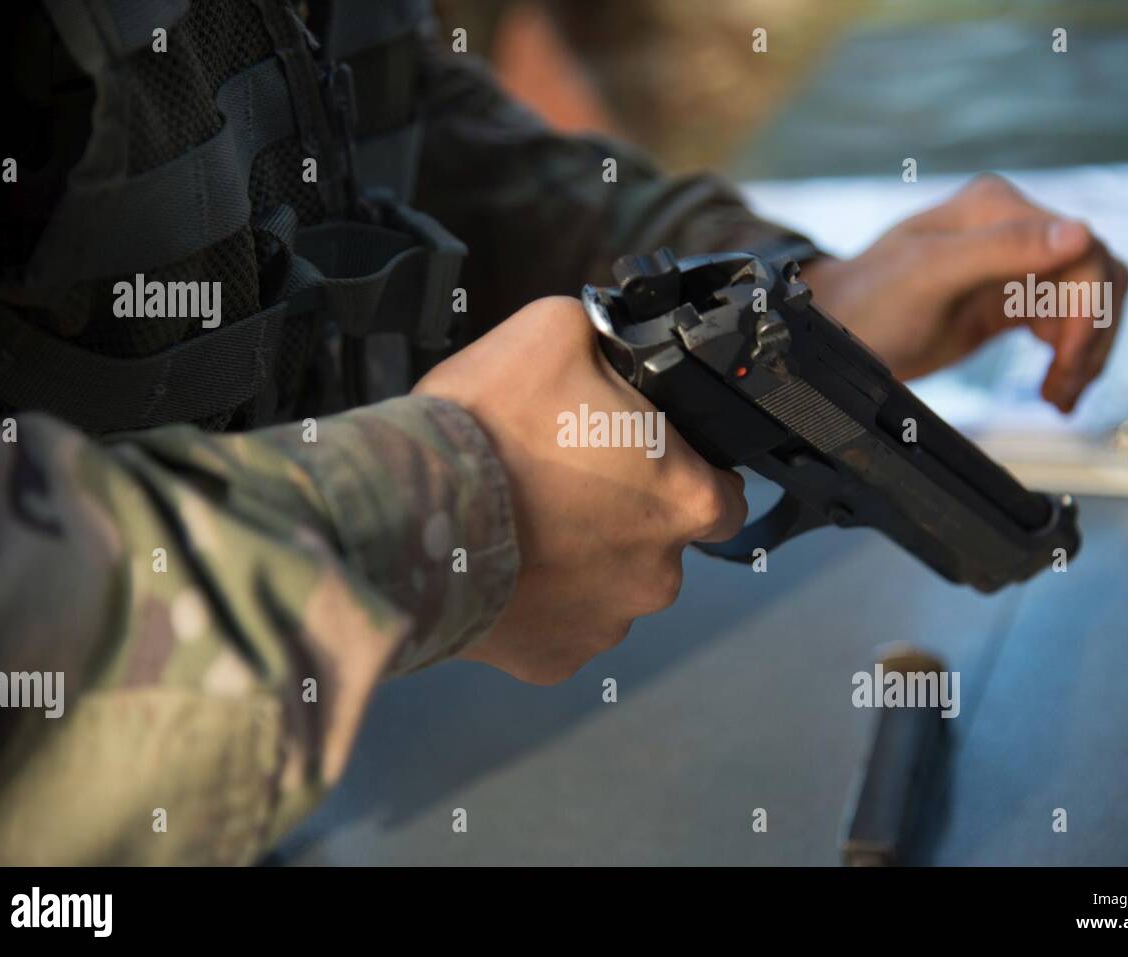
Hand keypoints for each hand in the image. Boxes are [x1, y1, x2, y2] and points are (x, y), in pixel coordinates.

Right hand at [413, 296, 746, 683]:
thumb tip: (611, 341)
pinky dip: (538, 600)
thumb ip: (608, 338)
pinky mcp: (552, 660)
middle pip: (659, 543)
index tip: (644, 460)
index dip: (689, 473)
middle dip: (623, 514)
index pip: (726, 498)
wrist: (401, 509)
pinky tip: (504, 563)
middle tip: (564, 479)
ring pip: (608, 586)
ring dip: (580, 558)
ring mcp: (605, 625)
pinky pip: (558, 626)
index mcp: (685, 501)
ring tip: (524, 520)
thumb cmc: (487, 422)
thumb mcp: (559, 327)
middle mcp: (660, 575)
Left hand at [800, 173, 1127, 411]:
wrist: (835, 333)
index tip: (1067, 357)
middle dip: (1091, 335)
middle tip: (1064, 384)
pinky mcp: (1009, 301)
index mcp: (996, 208)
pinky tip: (1055, 390)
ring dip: (1086, 351)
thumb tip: (1078, 232)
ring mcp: (1013, 265)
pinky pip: (1066, 323)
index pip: (1083, 249)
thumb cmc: (868, 300)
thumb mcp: (929, 274)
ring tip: (1059, 394)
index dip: (1089, 307)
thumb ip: (1000, 250)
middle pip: (1097, 276)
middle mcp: (1011, 228)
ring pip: (1089, 302)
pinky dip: (1070, 358)